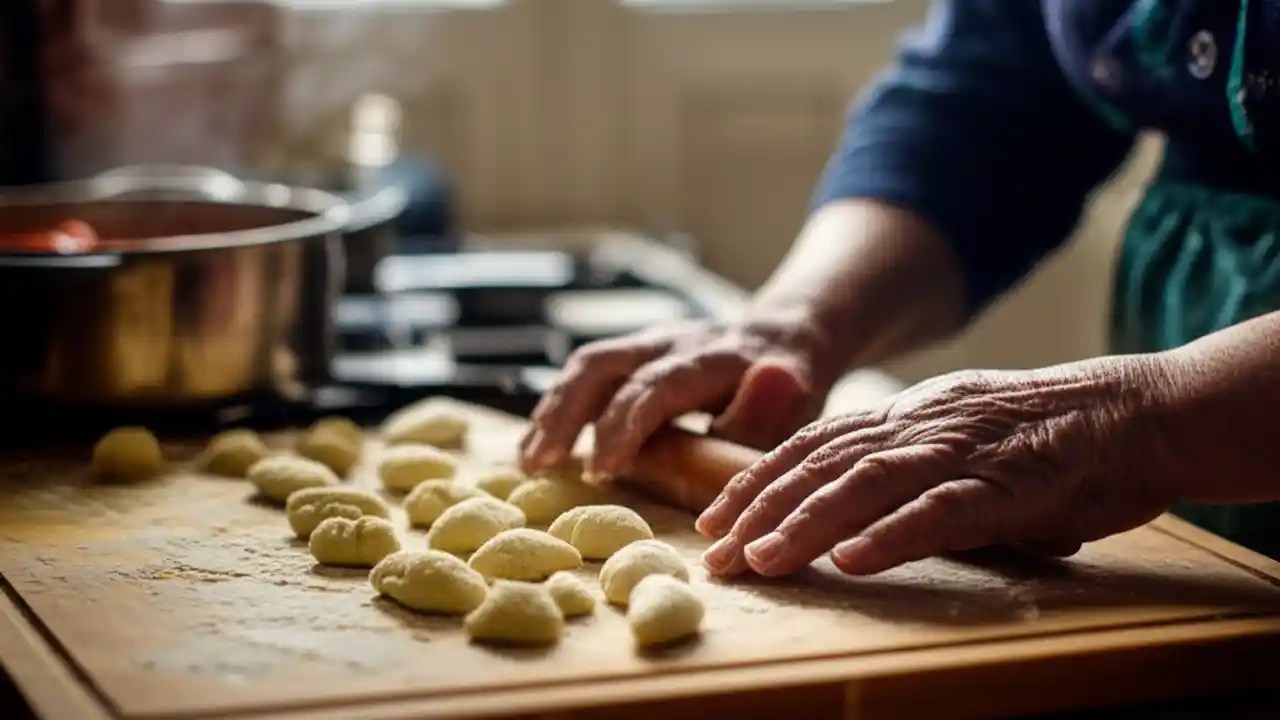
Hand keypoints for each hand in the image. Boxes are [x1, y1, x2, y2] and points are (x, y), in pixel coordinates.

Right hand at [519, 310, 847, 479]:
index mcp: (716, 357)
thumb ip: (769, 412)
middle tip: (540, 464)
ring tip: (529, 460)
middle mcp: (676, 340)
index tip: (603, 471)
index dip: (625, 425)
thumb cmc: (791, 392)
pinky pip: (588, 371)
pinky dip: (559, 405)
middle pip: (605, 364)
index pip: (658, 385)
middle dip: (567, 413)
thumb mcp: (797, 408)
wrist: (786, 338)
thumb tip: (773, 384)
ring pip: (588, 364)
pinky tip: (540, 444)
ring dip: (553, 410)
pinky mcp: (635, 351)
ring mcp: (650, 340)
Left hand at [696, 358, 1179, 576]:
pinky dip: (893, 535)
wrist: (1132, 413)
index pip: (808, 447)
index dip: (753, 482)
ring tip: (761, 560)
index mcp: (901, 416)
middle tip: (714, 555)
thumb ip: (901, 462)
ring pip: (866, 484)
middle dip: (760, 510)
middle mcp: (918, 427)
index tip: (711, 521)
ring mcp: (959, 453)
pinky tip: (853, 559)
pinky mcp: (1006, 485)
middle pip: (821, 466)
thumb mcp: (952, 437)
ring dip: (807, 524)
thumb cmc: (1040, 436)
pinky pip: (942, 510)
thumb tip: (847, 507)